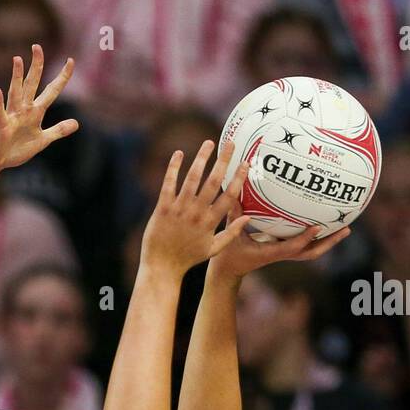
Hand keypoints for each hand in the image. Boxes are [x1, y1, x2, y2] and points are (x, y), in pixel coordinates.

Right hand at [0, 44, 77, 179]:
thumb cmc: (15, 150)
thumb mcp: (42, 140)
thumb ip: (58, 130)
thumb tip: (76, 123)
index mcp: (35, 112)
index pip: (51, 91)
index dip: (62, 77)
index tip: (70, 60)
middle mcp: (24, 110)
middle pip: (32, 84)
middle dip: (36, 66)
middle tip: (37, 46)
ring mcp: (12, 117)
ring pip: (15, 93)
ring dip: (16, 77)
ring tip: (17, 59)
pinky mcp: (2, 127)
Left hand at [140, 140, 249, 275]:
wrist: (162, 266)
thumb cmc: (188, 258)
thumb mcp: (213, 249)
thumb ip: (231, 232)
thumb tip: (248, 217)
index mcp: (210, 223)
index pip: (228, 196)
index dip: (238, 178)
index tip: (245, 163)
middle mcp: (196, 214)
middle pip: (213, 183)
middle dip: (223, 162)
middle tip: (231, 143)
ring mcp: (179, 210)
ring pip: (192, 180)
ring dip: (201, 159)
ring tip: (209, 143)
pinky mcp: (162, 209)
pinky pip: (168, 184)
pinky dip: (173, 168)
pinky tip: (179, 153)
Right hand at [207, 206, 350, 280]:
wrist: (227, 272)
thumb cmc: (227, 254)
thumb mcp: (229, 234)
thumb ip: (235, 214)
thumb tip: (237, 190)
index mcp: (269, 253)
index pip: (292, 248)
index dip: (305, 238)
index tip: (318, 227)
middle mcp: (280, 255)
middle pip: (311, 253)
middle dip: (330, 242)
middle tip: (347, 228)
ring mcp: (283, 254)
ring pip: (311, 251)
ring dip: (329, 241)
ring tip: (345, 227)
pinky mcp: (282, 251)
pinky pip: (304, 245)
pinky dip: (317, 238)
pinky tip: (324, 225)